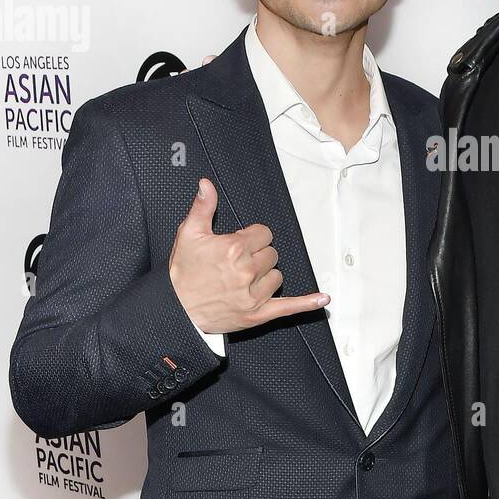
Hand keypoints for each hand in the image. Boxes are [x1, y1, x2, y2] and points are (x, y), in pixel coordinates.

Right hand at [169, 178, 328, 333]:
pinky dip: (306, 303)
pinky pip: (288, 307)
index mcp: (234, 248)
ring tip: (243, 279)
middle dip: (257, 255)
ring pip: (277, 276)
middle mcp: (246, 271)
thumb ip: (203, 207)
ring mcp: (253, 294)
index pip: (264, 234)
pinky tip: (322, 298)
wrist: (175, 309)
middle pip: (272, 254)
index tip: (238, 244)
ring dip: (266, 275)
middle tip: (236, 263)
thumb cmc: (182, 274)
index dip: (251, 237)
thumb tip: (207, 185)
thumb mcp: (188, 234)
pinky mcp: (257, 313)